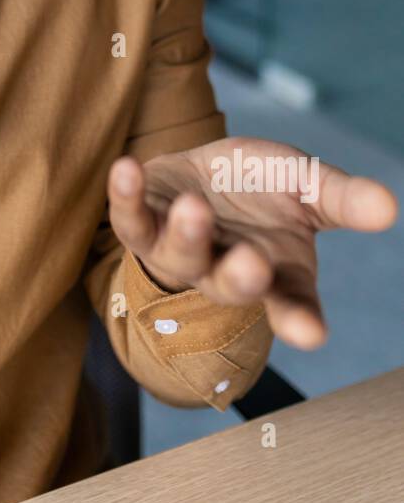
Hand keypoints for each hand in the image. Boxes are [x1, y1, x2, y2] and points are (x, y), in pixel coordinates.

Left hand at [106, 136, 397, 349]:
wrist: (204, 173)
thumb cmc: (260, 188)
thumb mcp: (307, 185)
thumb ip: (341, 199)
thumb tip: (389, 206)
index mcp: (274, 276)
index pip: (292, 306)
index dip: (300, 320)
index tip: (312, 332)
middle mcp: (223, 271)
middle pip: (230, 285)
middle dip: (240, 276)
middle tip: (253, 264)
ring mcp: (178, 251)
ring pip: (179, 256)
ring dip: (186, 235)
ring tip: (194, 208)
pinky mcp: (141, 223)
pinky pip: (129, 218)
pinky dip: (125, 197)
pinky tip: (127, 170)